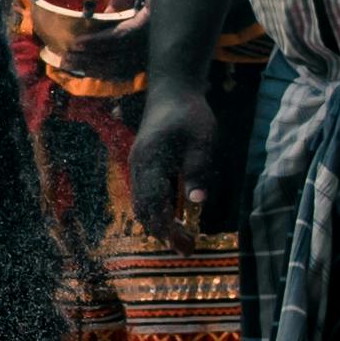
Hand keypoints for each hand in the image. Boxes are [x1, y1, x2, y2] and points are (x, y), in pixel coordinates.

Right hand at [130, 77, 226, 236]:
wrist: (172, 90)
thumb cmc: (190, 114)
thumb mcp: (201, 140)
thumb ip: (197, 169)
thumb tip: (198, 201)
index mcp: (150, 161)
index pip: (154, 204)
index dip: (167, 228)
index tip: (185, 245)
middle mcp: (138, 166)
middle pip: (143, 208)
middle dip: (162, 232)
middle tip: (186, 249)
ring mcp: (138, 165)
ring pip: (141, 203)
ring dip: (158, 222)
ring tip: (180, 239)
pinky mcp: (143, 164)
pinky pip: (144, 194)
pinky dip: (156, 210)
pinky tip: (172, 218)